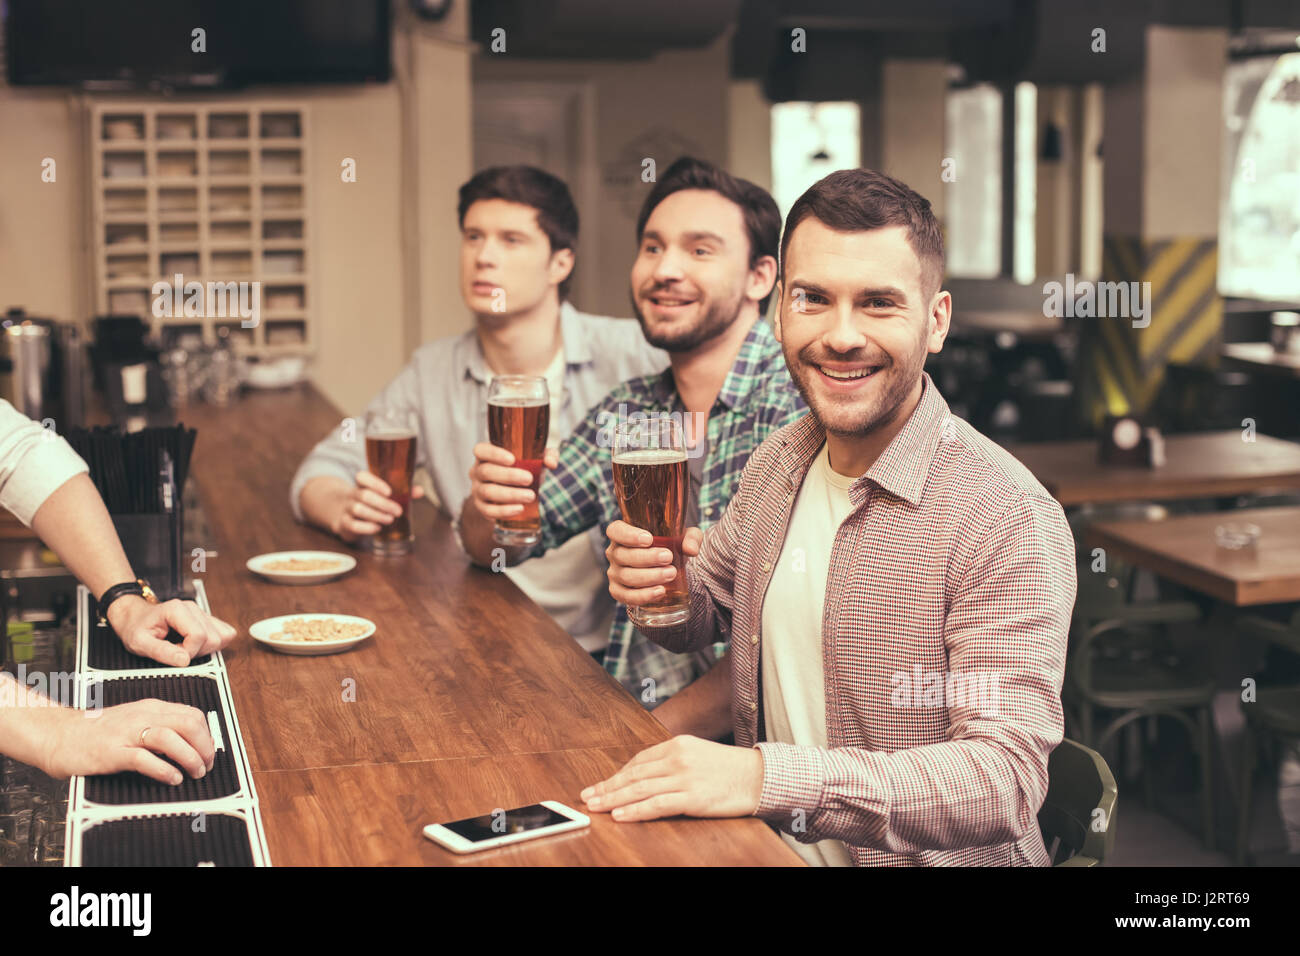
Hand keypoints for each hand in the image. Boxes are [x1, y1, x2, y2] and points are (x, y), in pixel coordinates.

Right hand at [39, 698, 215, 783]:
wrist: (58, 735)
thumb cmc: (97, 732)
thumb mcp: (135, 721)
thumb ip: (160, 727)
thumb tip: (192, 744)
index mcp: (150, 708)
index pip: (191, 714)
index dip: (206, 736)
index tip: (208, 754)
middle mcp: (141, 716)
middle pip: (187, 723)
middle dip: (204, 746)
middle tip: (206, 766)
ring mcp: (125, 733)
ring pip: (170, 738)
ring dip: (189, 757)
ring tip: (195, 773)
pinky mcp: (111, 752)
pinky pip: (144, 758)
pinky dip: (164, 769)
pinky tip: (172, 778)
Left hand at [107, 594, 236, 666]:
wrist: (134, 617)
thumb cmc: (136, 628)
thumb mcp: (139, 643)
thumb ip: (161, 652)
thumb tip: (184, 661)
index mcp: (177, 610)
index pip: (198, 635)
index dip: (188, 651)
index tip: (173, 654)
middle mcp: (193, 608)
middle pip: (213, 638)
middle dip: (197, 652)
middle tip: (177, 652)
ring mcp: (201, 613)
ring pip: (221, 637)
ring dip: (205, 649)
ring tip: (184, 648)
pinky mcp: (207, 619)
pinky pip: (225, 633)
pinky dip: (213, 645)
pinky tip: (195, 646)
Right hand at [331, 470, 425, 541]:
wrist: (342, 513)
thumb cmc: (369, 502)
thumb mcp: (381, 495)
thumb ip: (401, 492)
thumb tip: (420, 491)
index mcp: (361, 484)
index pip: (362, 477)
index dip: (375, 483)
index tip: (389, 492)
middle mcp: (352, 494)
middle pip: (364, 495)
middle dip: (383, 504)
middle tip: (398, 511)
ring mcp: (346, 509)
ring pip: (358, 509)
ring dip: (376, 515)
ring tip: (390, 519)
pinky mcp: (344, 523)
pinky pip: (353, 525)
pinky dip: (366, 528)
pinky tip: (377, 528)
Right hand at [468, 441, 557, 520]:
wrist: (508, 495)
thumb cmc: (521, 470)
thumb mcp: (534, 459)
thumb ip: (546, 455)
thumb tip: (551, 462)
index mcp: (486, 456)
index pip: (481, 450)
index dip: (493, 453)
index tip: (512, 459)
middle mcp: (477, 472)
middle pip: (486, 472)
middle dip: (509, 476)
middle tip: (529, 479)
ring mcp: (477, 490)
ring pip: (488, 491)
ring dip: (510, 494)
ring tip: (530, 496)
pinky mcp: (481, 507)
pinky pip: (488, 510)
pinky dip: (504, 511)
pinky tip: (519, 509)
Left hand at [579, 735, 763, 820]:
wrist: (759, 777)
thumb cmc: (730, 768)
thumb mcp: (698, 753)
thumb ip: (674, 761)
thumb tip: (648, 775)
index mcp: (678, 744)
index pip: (639, 760)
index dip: (617, 774)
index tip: (602, 784)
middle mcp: (678, 758)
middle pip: (634, 774)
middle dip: (607, 786)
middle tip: (588, 795)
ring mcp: (684, 777)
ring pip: (639, 789)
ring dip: (613, 798)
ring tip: (596, 806)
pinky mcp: (691, 797)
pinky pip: (656, 804)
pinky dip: (635, 810)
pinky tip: (620, 814)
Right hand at [604, 520, 703, 605]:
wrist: (669, 566)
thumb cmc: (670, 544)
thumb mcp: (683, 536)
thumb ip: (691, 538)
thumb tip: (691, 550)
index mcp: (622, 533)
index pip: (615, 531)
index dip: (628, 535)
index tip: (649, 539)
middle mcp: (615, 553)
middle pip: (623, 555)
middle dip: (647, 558)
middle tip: (668, 557)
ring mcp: (615, 573)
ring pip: (626, 576)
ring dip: (649, 577)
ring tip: (670, 574)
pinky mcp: (618, 591)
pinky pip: (626, 596)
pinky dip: (642, 595)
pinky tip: (659, 592)